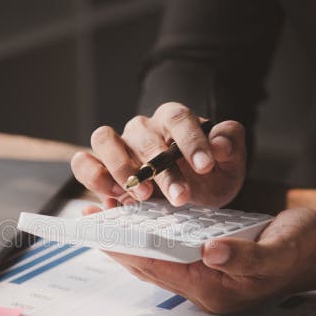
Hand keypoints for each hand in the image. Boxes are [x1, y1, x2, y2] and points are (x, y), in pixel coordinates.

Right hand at [71, 102, 246, 207]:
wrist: (190, 194)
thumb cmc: (207, 177)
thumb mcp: (229, 165)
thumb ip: (230, 147)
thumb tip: (220, 143)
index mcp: (173, 120)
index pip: (178, 118)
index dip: (191, 141)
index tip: (206, 165)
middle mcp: (143, 128)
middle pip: (145, 138)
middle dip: (164, 170)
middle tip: (180, 197)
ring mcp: (118, 146)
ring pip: (104, 138)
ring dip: (121, 167)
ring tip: (142, 195)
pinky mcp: (99, 166)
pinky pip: (84, 161)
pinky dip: (93, 176)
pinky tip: (113, 197)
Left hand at [84, 206, 315, 313]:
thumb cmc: (306, 247)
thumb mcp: (281, 247)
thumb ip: (246, 256)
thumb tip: (210, 253)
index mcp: (218, 289)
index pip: (161, 268)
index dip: (129, 248)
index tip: (101, 230)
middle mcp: (208, 289)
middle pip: (152, 267)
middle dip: (120, 245)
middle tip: (92, 220)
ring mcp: (209, 280)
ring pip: (159, 261)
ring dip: (132, 242)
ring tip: (105, 219)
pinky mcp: (211, 266)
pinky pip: (172, 254)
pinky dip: (152, 239)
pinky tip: (139, 223)